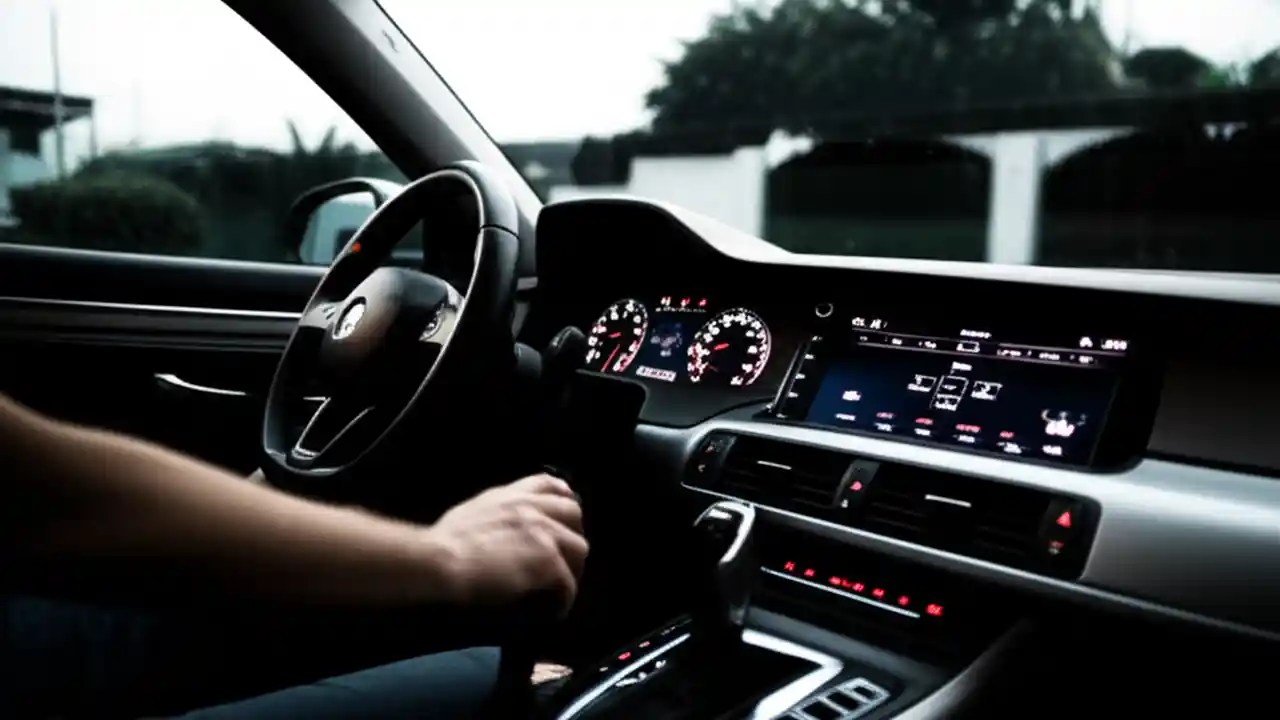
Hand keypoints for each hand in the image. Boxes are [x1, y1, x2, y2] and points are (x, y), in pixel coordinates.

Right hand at [427, 473, 587, 615]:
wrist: (433, 568)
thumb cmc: (433, 553)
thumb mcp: (464, 520)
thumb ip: (490, 520)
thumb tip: (497, 540)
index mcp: (507, 498)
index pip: (548, 485)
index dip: (560, 502)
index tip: (560, 521)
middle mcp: (529, 508)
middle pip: (573, 514)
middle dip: (569, 537)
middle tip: (558, 565)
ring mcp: (543, 533)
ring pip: (578, 550)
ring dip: (567, 571)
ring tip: (550, 594)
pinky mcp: (549, 562)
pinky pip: (567, 588)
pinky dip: (556, 604)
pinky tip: (540, 615)